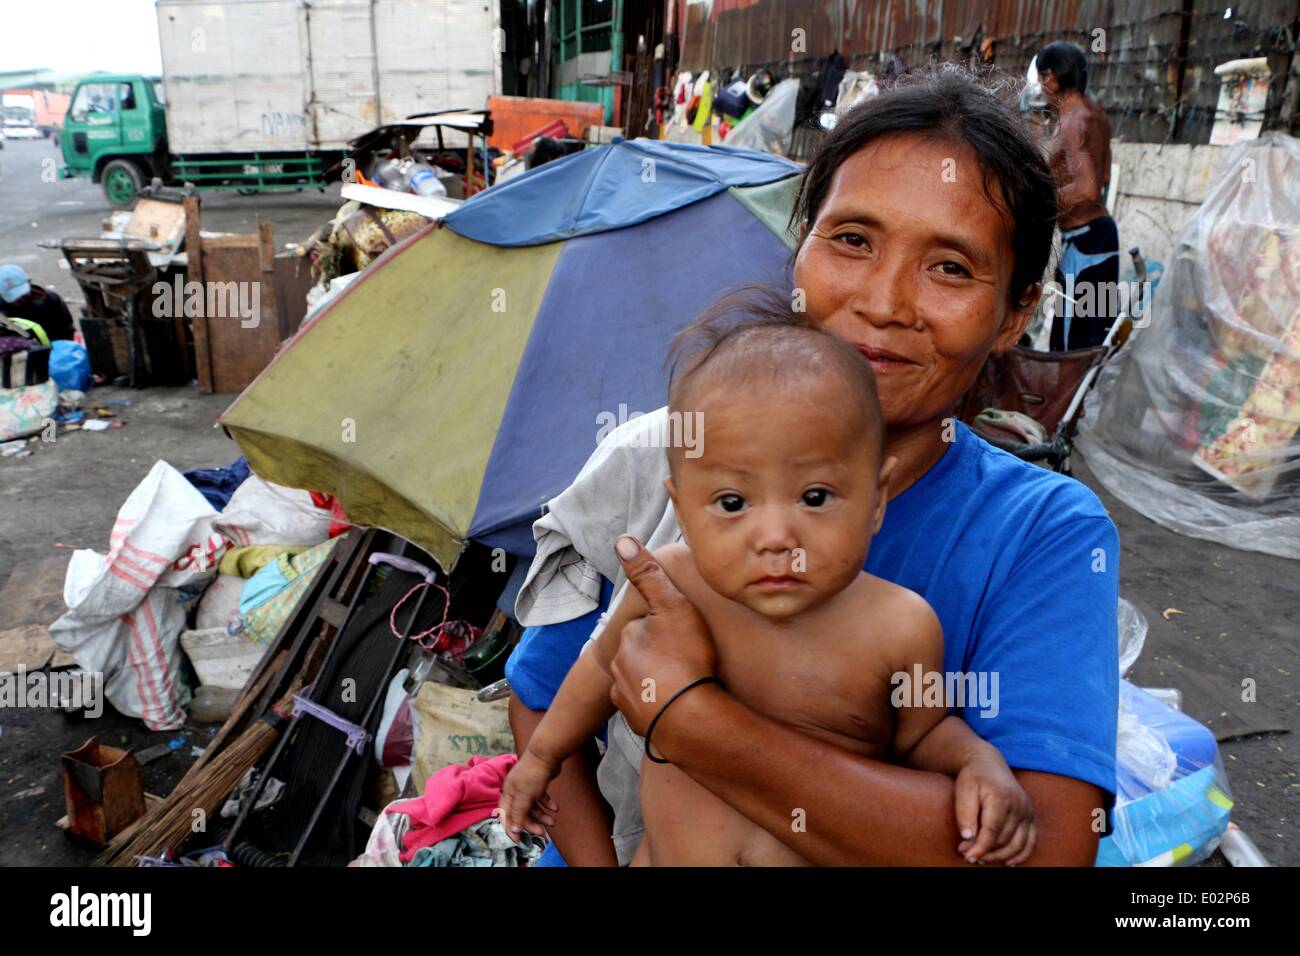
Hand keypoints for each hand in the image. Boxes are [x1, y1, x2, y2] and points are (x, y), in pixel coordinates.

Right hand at [497, 750, 560, 841]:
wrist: (547, 754)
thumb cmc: (532, 774)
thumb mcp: (524, 797)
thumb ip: (518, 813)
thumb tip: (512, 830)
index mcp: (508, 793)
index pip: (505, 815)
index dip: (511, 828)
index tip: (518, 840)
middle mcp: (515, 791)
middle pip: (521, 812)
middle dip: (531, 823)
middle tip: (542, 833)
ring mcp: (527, 786)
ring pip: (532, 806)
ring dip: (542, 816)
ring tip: (553, 822)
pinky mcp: (538, 783)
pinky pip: (541, 798)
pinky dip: (547, 804)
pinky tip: (555, 808)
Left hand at [608, 536, 717, 738]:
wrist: (691, 717)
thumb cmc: (686, 658)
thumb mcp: (673, 606)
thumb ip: (648, 575)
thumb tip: (621, 541)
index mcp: (628, 637)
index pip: (645, 626)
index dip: (667, 628)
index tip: (685, 635)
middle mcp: (619, 667)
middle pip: (642, 653)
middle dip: (659, 654)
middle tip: (688, 659)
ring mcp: (626, 697)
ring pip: (643, 681)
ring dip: (659, 681)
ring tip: (686, 684)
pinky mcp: (637, 722)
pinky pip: (647, 708)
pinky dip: (659, 706)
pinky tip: (679, 705)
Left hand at [954, 752, 1036, 865]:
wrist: (989, 763)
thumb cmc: (973, 777)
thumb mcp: (963, 790)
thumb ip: (965, 813)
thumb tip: (967, 838)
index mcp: (1001, 797)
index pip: (993, 830)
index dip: (980, 847)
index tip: (967, 856)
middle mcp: (1019, 805)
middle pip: (1004, 839)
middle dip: (986, 852)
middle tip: (968, 856)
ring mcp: (1027, 811)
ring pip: (1018, 844)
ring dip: (1000, 856)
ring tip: (982, 859)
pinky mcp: (1031, 816)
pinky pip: (1031, 841)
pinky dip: (1021, 855)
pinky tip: (1008, 863)